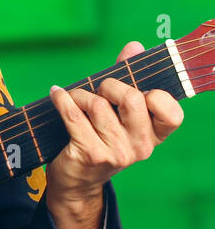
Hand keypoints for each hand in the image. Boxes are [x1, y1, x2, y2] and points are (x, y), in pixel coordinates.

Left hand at [46, 40, 184, 205]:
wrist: (76, 182)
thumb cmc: (99, 139)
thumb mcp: (118, 114)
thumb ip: (128, 79)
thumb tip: (134, 46)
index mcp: (154, 135)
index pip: (172, 112)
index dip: (155, 95)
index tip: (137, 90)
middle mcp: (141, 146)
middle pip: (132, 99)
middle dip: (109, 85)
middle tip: (98, 89)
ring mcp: (117, 152)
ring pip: (98, 105)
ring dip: (80, 94)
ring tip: (72, 97)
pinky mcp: (90, 153)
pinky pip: (74, 115)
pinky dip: (62, 99)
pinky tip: (56, 94)